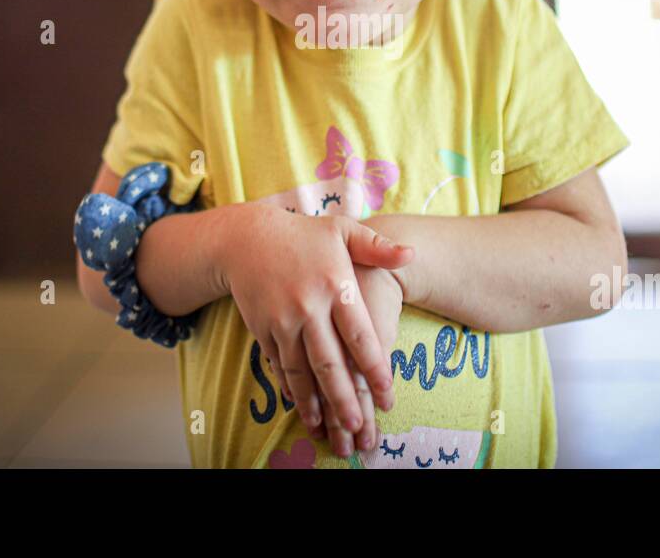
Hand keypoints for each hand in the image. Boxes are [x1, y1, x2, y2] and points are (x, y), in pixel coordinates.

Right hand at [219, 204, 412, 451]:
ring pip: (301, 370)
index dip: (374, 368)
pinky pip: (279, 364)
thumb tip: (413, 253)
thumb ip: (378, 246)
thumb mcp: (343, 231)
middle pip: (329, 361)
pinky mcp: (262, 329)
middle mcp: (308, 305)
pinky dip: (291, 387)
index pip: (359, 335)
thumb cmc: (304, 235)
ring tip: (327, 427)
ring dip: (314, 402)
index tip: (387, 393)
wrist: (246, 238)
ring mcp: (282, 320)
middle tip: (359, 426)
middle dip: (345, 397)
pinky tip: (302, 404)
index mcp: (334, 284)